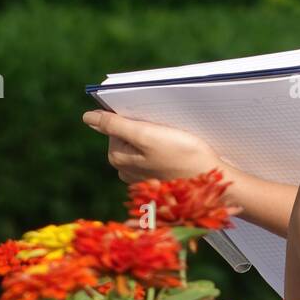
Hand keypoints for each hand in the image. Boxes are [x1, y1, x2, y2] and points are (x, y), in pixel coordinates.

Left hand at [82, 110, 229, 183]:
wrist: (212, 183)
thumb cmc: (183, 155)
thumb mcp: (147, 135)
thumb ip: (115, 125)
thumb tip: (87, 117)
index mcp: (117, 158)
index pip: (116, 124)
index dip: (135, 117)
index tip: (155, 121)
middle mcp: (125, 169)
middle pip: (128, 134)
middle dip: (146, 128)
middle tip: (167, 130)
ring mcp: (140, 176)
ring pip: (143, 145)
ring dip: (156, 138)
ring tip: (175, 141)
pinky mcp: (157, 178)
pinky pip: (154, 156)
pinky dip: (164, 150)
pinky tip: (177, 153)